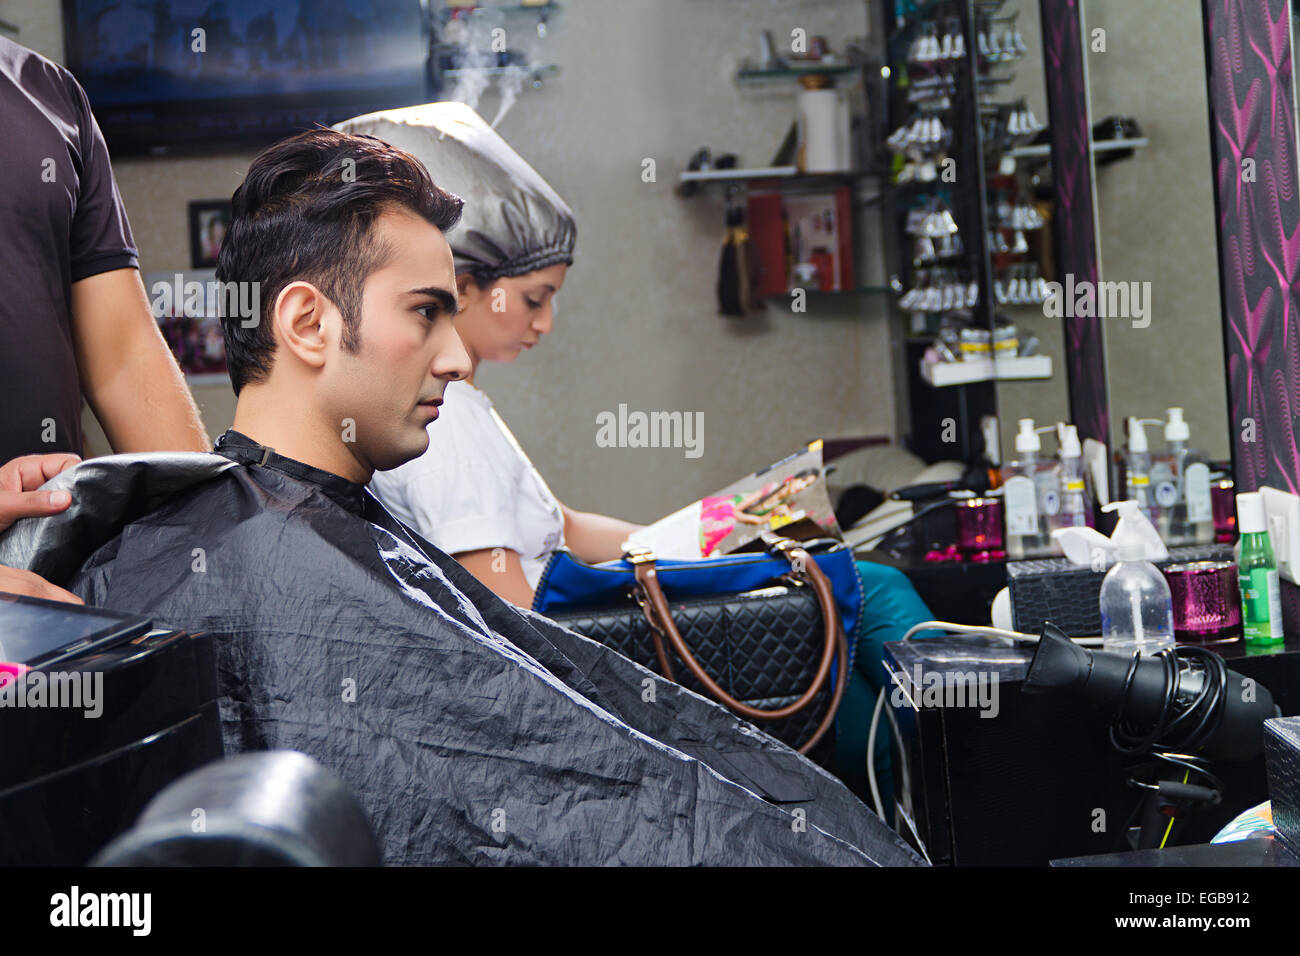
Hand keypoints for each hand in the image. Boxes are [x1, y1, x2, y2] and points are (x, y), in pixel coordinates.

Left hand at [0, 454, 83, 604]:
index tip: (85, 492)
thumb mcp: (3, 505)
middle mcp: (37, 481)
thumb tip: (66, 498)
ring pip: (68, 500)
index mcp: (29, 468)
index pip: (67, 462)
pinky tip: (66, 529)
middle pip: (71, 481)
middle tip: (80, 509)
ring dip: (70, 511)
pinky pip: (61, 517)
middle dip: (76, 494)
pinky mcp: (41, 518)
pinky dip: (64, 523)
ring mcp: (40, 500)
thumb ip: (33, 501)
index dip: (78, 474)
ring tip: (73, 521)